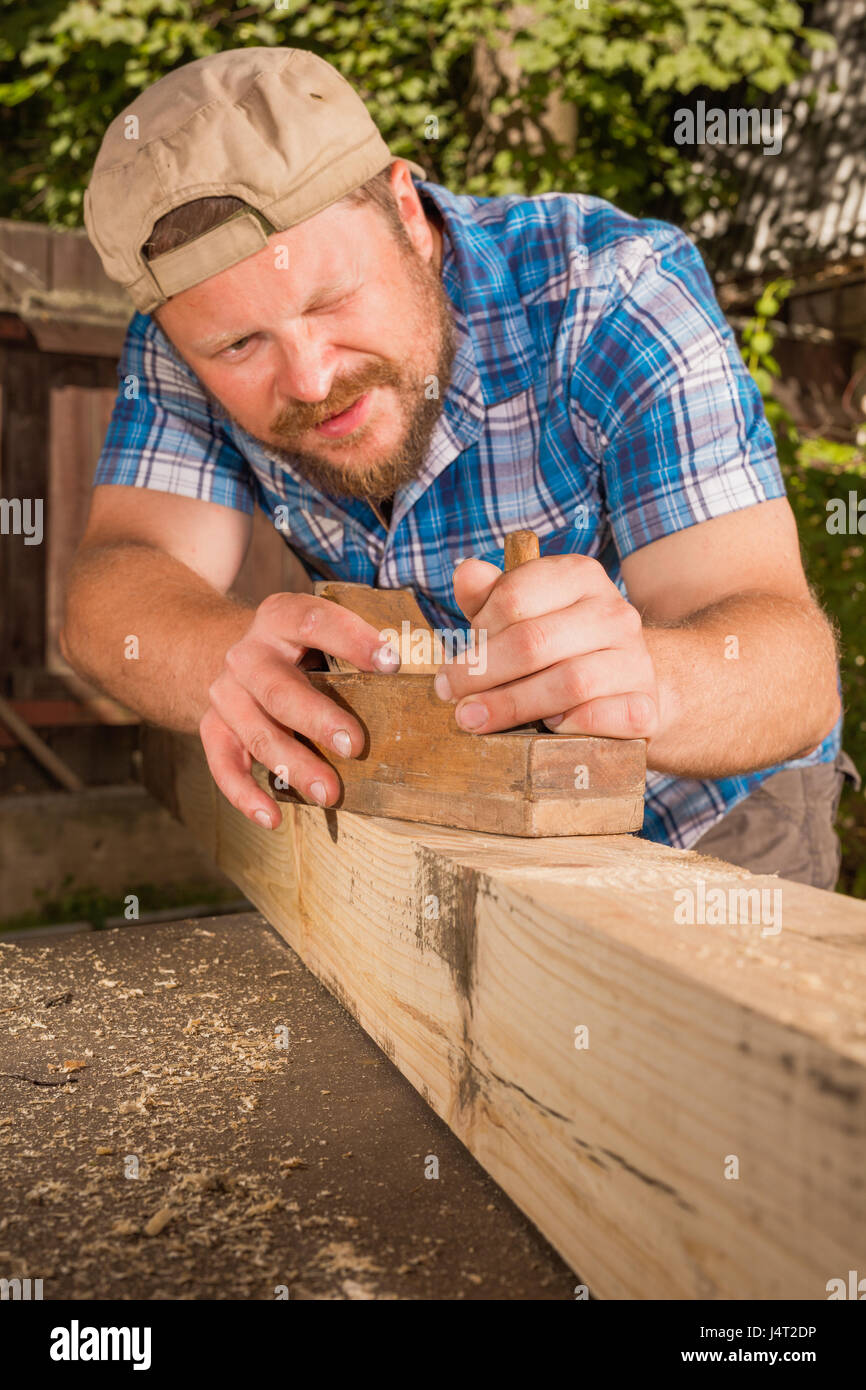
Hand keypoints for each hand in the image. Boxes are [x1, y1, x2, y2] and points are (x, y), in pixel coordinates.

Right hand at [201, 592, 398, 827]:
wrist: (230, 654)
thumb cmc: (299, 649)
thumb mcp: (321, 632)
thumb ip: (359, 647)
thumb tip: (435, 671)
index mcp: (281, 618)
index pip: (314, 621)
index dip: (352, 640)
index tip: (391, 663)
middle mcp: (247, 654)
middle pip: (280, 689)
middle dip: (318, 719)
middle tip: (356, 746)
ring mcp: (226, 693)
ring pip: (257, 733)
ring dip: (293, 766)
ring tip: (329, 794)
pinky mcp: (213, 728)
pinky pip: (224, 765)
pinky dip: (246, 795)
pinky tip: (273, 817)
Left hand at [434, 552, 659, 739]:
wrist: (623, 684)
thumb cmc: (558, 646)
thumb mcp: (521, 613)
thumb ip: (489, 596)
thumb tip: (466, 573)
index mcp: (579, 576)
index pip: (514, 597)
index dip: (477, 632)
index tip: (455, 660)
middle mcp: (613, 611)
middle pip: (533, 641)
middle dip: (481, 673)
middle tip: (450, 696)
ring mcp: (635, 658)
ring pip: (568, 682)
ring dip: (513, 705)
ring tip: (477, 718)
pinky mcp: (647, 703)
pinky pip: (607, 716)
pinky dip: (572, 725)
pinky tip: (547, 727)